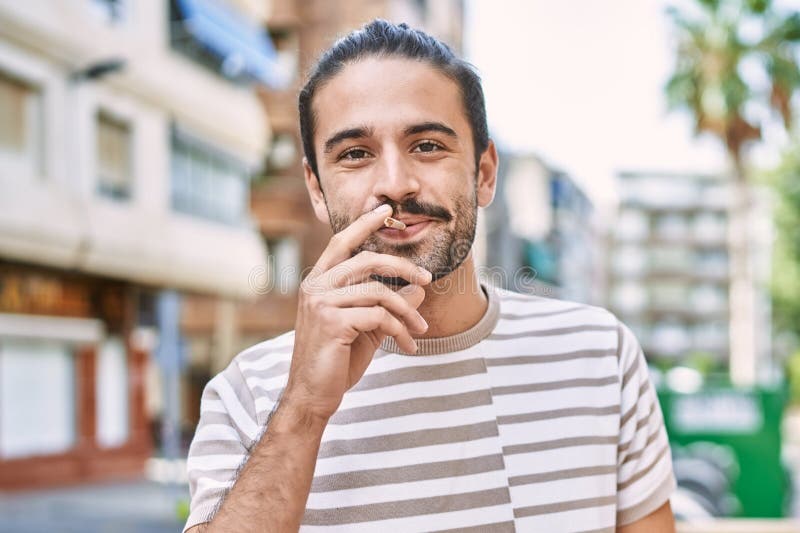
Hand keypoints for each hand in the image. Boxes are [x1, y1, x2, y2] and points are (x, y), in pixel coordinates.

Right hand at [283, 204, 431, 420]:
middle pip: (367, 260)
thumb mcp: (368, 328)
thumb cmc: (337, 360)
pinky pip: (379, 316)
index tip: (387, 212)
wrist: (313, 395)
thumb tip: (419, 287)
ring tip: (421, 330)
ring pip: (379, 292)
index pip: (342, 242)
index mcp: (319, 282)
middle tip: (427, 279)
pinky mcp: (332, 322)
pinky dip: (400, 330)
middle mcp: (315, 287)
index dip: (365, 224)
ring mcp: (321, 303)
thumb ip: (389, 305)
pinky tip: (407, 346)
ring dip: (407, 311)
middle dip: (403, 267)